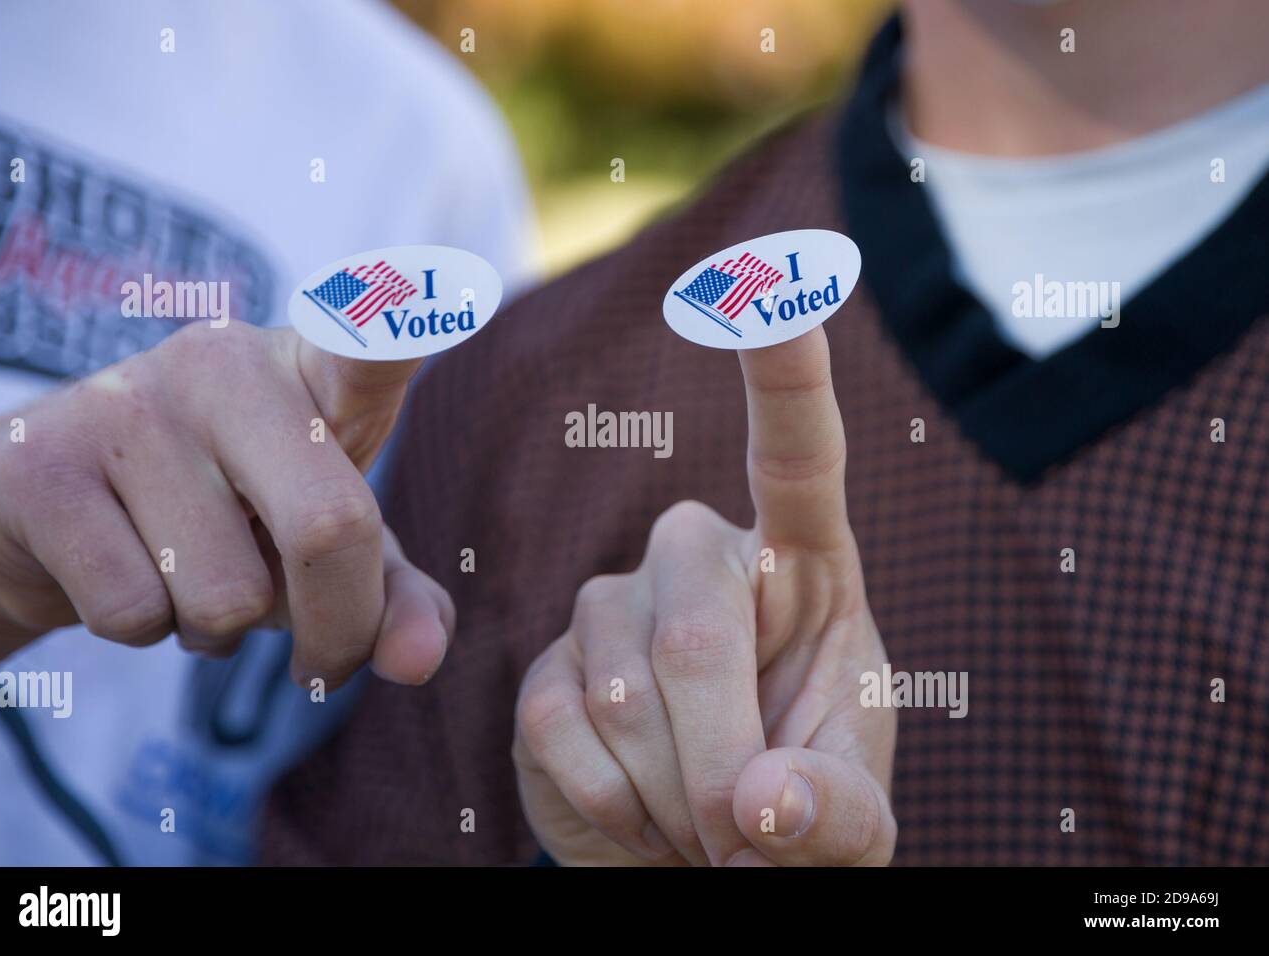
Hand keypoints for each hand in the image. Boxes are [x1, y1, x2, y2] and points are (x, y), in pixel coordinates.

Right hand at [0, 321, 452, 688]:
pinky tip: (125, 572)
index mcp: (312, 370)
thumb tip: (419, 660)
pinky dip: (141, 630)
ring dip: (217, 629)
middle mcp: (224, 364)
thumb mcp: (319, 549)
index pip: (370, 341)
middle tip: (323, 659)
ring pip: (225, 596)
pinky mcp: (42, 463)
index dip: (406, 325)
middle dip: (337, 631)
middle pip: (327, 529)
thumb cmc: (219, 517)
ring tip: (189, 574)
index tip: (465, 286)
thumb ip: (388, 597)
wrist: (47, 508)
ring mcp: (128, 403)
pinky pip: (134, 612)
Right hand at [514, 328, 894, 865]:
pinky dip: (613, 806)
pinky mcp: (546, 668)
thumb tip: (760, 798)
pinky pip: (562, 728)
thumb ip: (836, 813)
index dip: (785, 371)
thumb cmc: (800, 809)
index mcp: (801, 565)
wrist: (701, 858)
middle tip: (745, 843)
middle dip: (725, 757)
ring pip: (625, 686)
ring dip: (675, 794)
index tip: (773, 279)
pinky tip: (640, 814)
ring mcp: (610, 607)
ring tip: (701, 825)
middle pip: (696, 624)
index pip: (796, 453)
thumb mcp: (853, 823)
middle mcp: (698, 560)